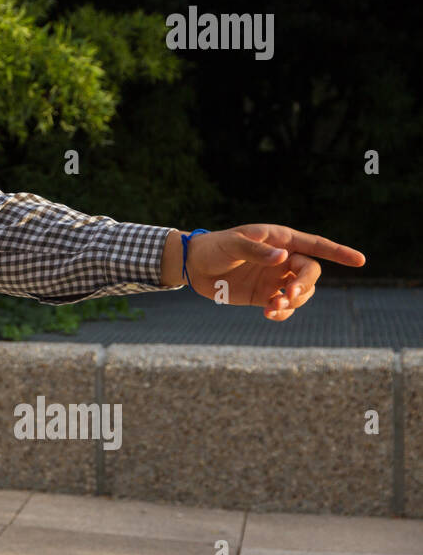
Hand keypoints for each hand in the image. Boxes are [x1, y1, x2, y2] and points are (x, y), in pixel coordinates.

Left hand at [184, 224, 365, 319]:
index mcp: (280, 240)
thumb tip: (283, 258)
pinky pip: (284, 306)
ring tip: (273, 306)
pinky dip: (283, 312)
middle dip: (304, 285)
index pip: (315, 246)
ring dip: (293, 301)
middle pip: (310, 273)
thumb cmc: (214, 247)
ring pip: (301, 292)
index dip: (338, 252)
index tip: (360, 261)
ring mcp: (275, 278)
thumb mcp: (232, 245)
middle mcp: (282, 259)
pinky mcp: (264, 295)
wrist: (194, 266)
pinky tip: (270, 314)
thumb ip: (256, 251)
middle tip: (288, 294)